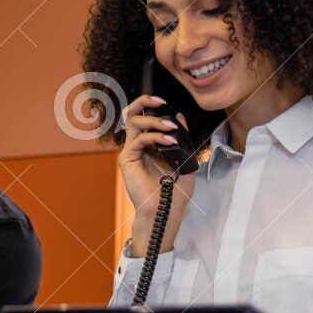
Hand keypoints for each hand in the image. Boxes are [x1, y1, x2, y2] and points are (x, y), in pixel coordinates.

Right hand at [118, 93, 197, 256]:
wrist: (165, 211)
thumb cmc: (174, 192)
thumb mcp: (185, 160)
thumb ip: (182, 138)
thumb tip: (179, 116)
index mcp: (149, 145)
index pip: (144, 117)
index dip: (151, 105)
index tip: (166, 102)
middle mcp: (137, 146)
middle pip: (132, 114)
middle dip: (145, 102)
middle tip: (161, 101)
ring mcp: (131, 152)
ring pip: (133, 122)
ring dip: (153, 120)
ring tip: (170, 127)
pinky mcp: (127, 160)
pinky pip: (138, 139)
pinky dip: (155, 137)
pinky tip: (169, 141)